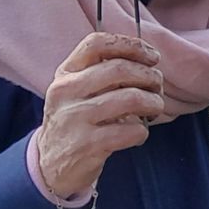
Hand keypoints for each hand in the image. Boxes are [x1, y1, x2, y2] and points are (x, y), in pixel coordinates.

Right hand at [35, 34, 164, 196]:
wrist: (51, 165)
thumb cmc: (77, 121)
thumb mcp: (78, 91)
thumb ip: (104, 72)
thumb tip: (148, 58)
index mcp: (65, 74)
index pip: (96, 43)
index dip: (132, 45)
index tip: (152, 57)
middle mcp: (65, 92)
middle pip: (120, 69)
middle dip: (151, 77)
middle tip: (157, 88)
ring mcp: (74, 118)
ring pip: (131, 98)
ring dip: (154, 103)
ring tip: (153, 110)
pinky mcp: (87, 145)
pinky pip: (131, 130)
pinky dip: (142, 132)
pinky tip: (136, 135)